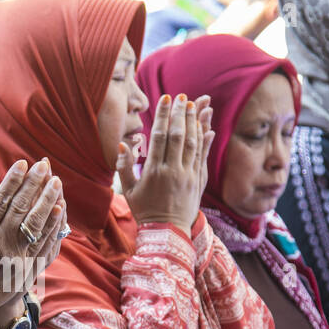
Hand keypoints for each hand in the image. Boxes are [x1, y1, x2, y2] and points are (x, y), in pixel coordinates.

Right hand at [0, 158, 65, 328]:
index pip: (0, 200)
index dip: (13, 180)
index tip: (23, 164)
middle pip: (20, 208)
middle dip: (34, 184)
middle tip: (45, 166)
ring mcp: (14, 257)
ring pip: (34, 224)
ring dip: (47, 201)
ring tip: (56, 182)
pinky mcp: (26, 270)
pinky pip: (42, 245)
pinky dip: (51, 226)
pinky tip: (59, 211)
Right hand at [117, 93, 212, 233]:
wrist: (167, 232)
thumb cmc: (144, 210)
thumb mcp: (128, 190)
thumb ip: (124, 166)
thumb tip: (124, 144)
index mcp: (153, 171)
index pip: (159, 137)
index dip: (163, 115)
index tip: (165, 98)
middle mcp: (172, 171)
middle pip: (178, 135)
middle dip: (180, 113)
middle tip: (181, 96)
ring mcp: (188, 175)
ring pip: (192, 143)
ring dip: (193, 122)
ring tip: (193, 105)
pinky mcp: (198, 181)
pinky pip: (202, 155)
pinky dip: (204, 139)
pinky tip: (205, 126)